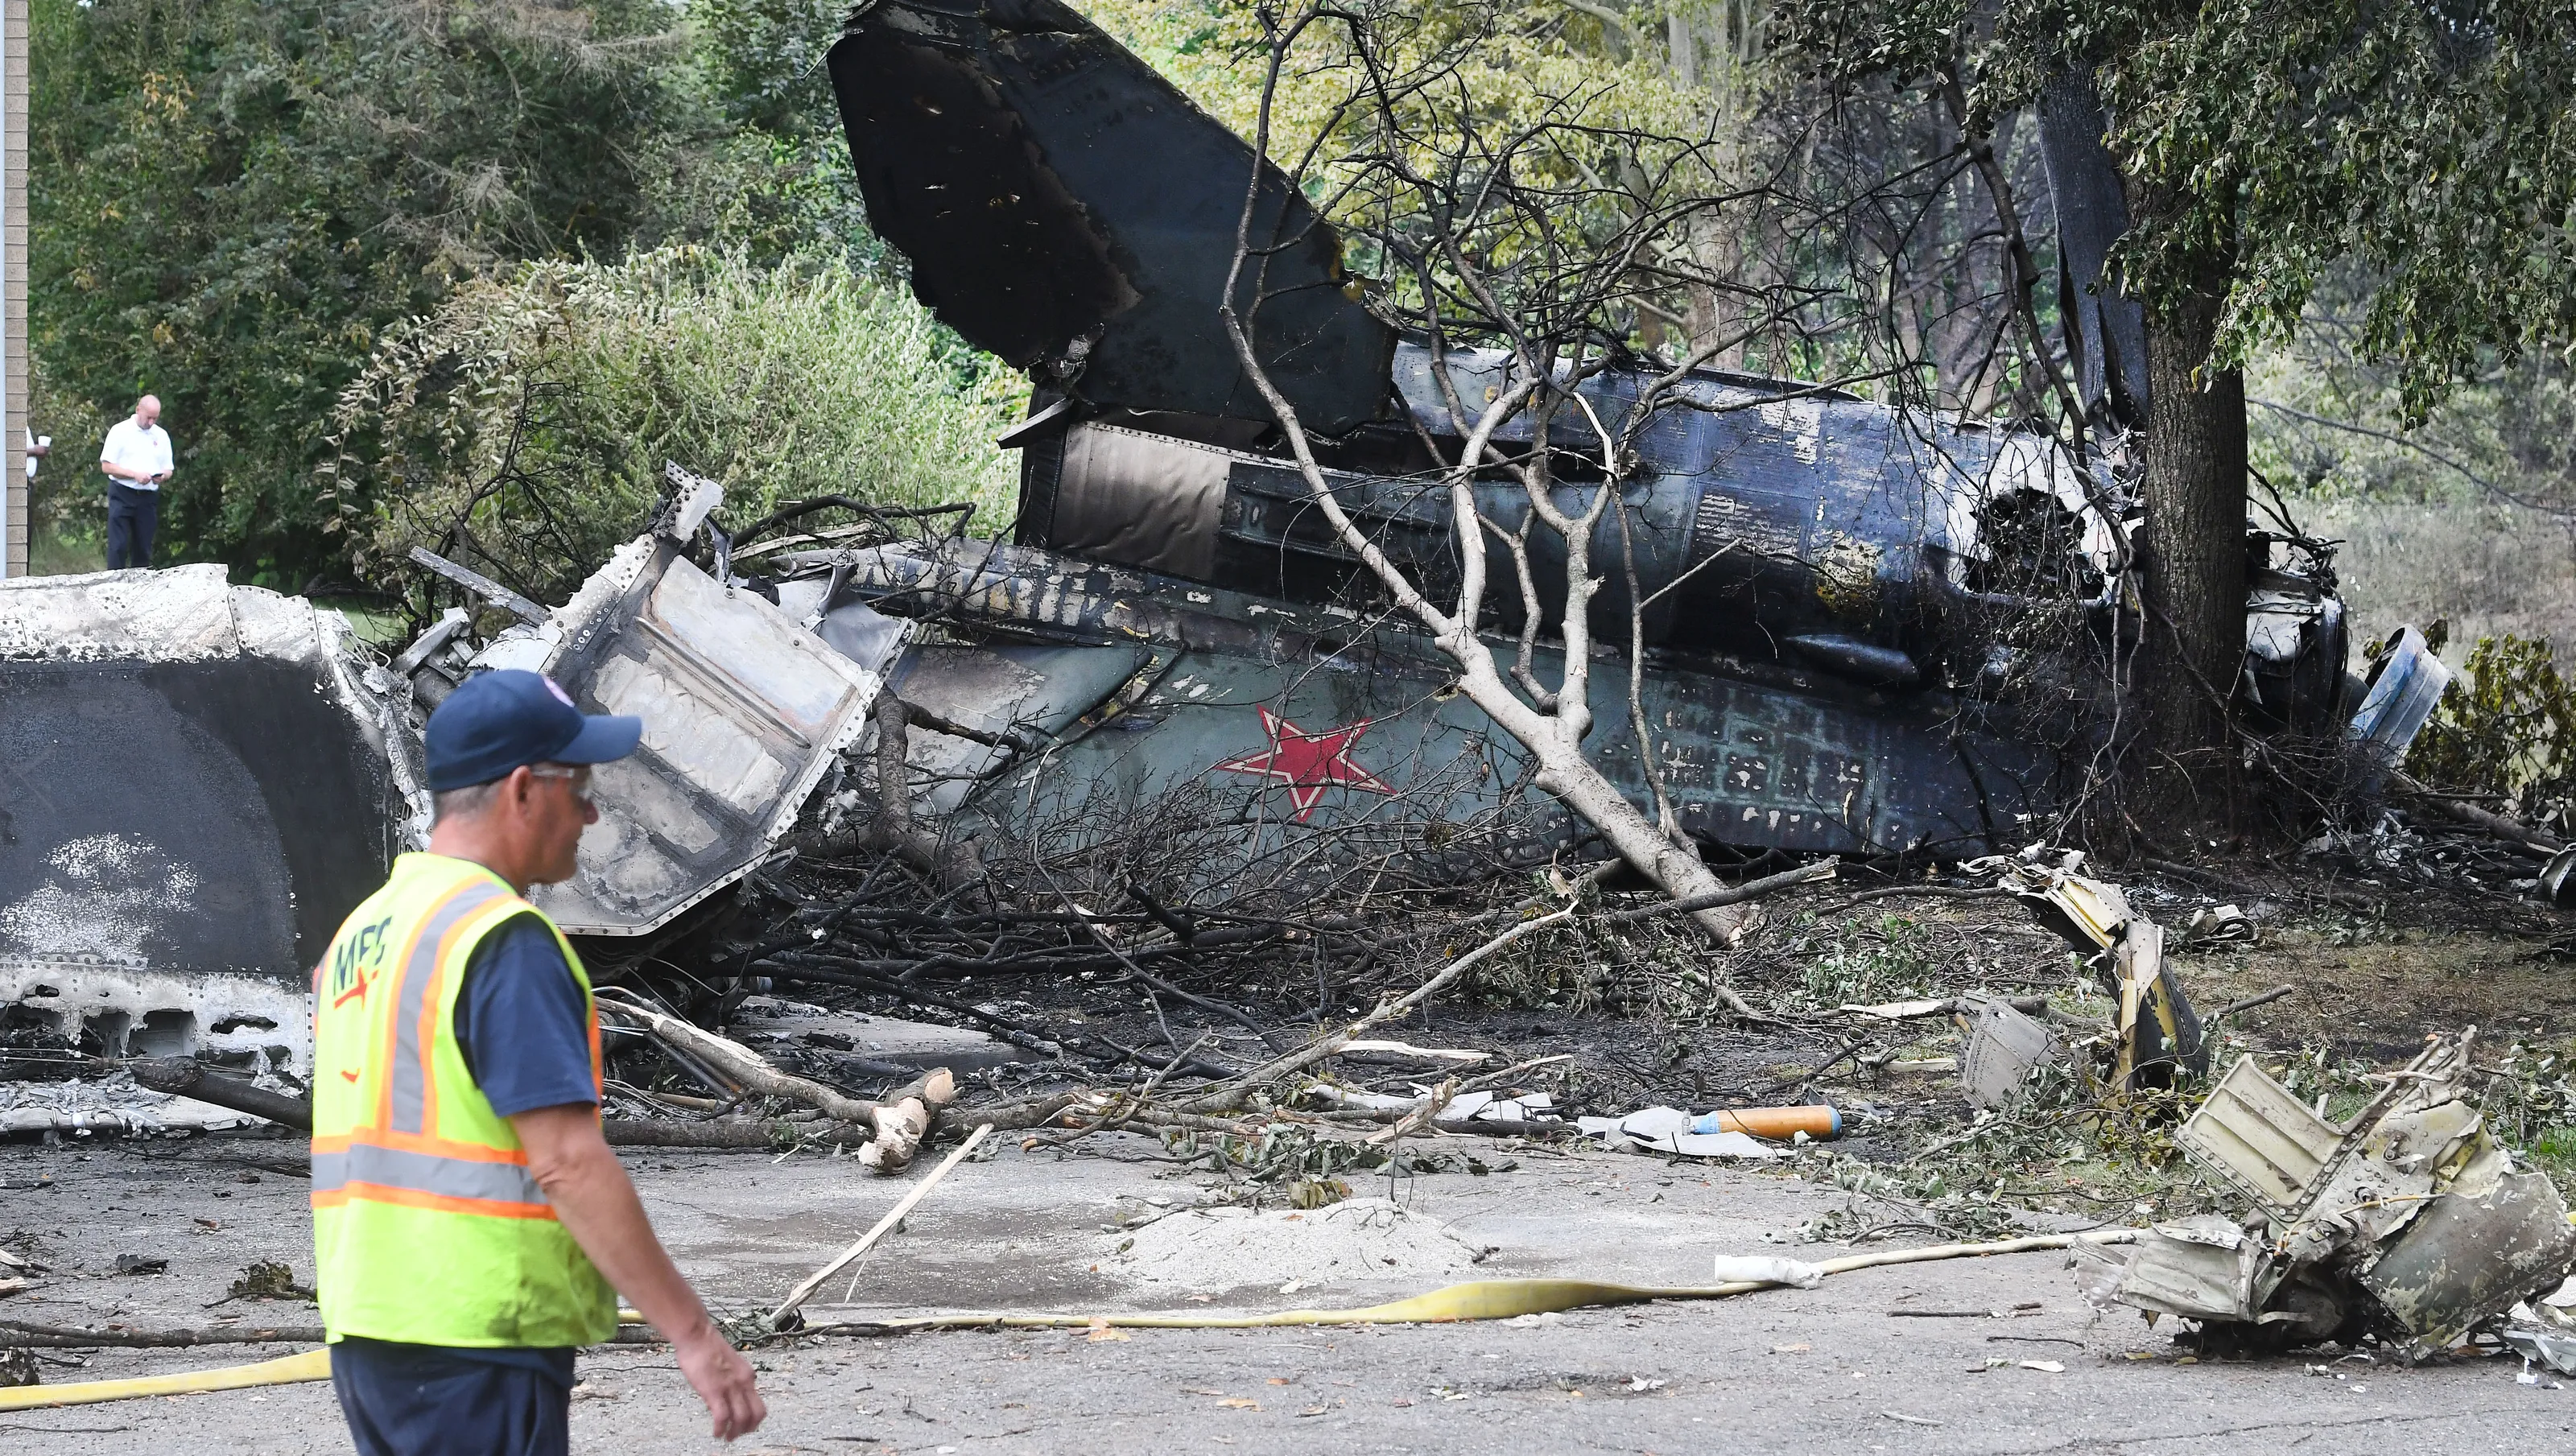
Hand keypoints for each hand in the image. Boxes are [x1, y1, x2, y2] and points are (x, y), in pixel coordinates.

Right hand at [673, 1323, 765, 1440]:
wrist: (698, 1336)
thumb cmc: (708, 1346)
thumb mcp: (729, 1364)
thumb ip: (732, 1379)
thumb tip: (728, 1393)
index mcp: (748, 1375)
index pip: (759, 1402)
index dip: (753, 1418)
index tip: (744, 1424)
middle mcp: (744, 1382)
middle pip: (757, 1413)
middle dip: (748, 1429)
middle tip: (737, 1435)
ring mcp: (730, 1388)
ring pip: (742, 1418)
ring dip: (735, 1432)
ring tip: (727, 1437)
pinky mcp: (714, 1391)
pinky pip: (723, 1417)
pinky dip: (721, 1429)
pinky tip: (716, 1433)